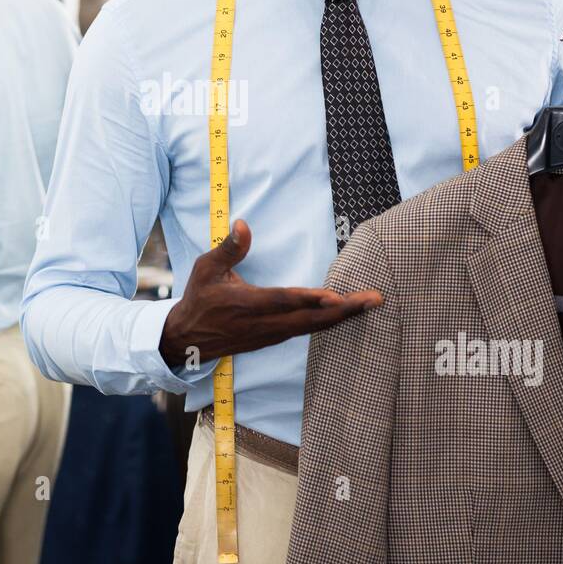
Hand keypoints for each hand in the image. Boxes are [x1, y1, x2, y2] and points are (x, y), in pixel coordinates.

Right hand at [158, 219, 381, 370]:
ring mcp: (271, 335)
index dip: (310, 300)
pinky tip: (346, 314)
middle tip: (374, 299)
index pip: (284, 301)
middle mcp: (264, 324)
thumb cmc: (199, 299)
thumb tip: (243, 224)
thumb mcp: (206, 269)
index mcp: (247, 304)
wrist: (188, 339)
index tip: (336, 296)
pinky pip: (307, 332)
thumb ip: (229, 248)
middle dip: (345, 310)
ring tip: (369, 304)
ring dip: (342, 317)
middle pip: (310, 320)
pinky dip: (329, 323)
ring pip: (313, 328)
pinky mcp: (274, 339)